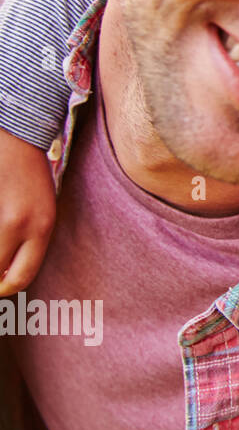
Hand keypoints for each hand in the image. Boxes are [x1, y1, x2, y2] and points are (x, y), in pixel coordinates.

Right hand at [0, 129, 55, 297]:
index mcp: (42, 228)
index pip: (21, 277)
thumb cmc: (31, 178)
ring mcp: (0, 216)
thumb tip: (6, 274)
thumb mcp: (43, 213)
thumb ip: (29, 243)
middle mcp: (20, 225)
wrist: (18, 140)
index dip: (5, 289)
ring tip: (1, 244)